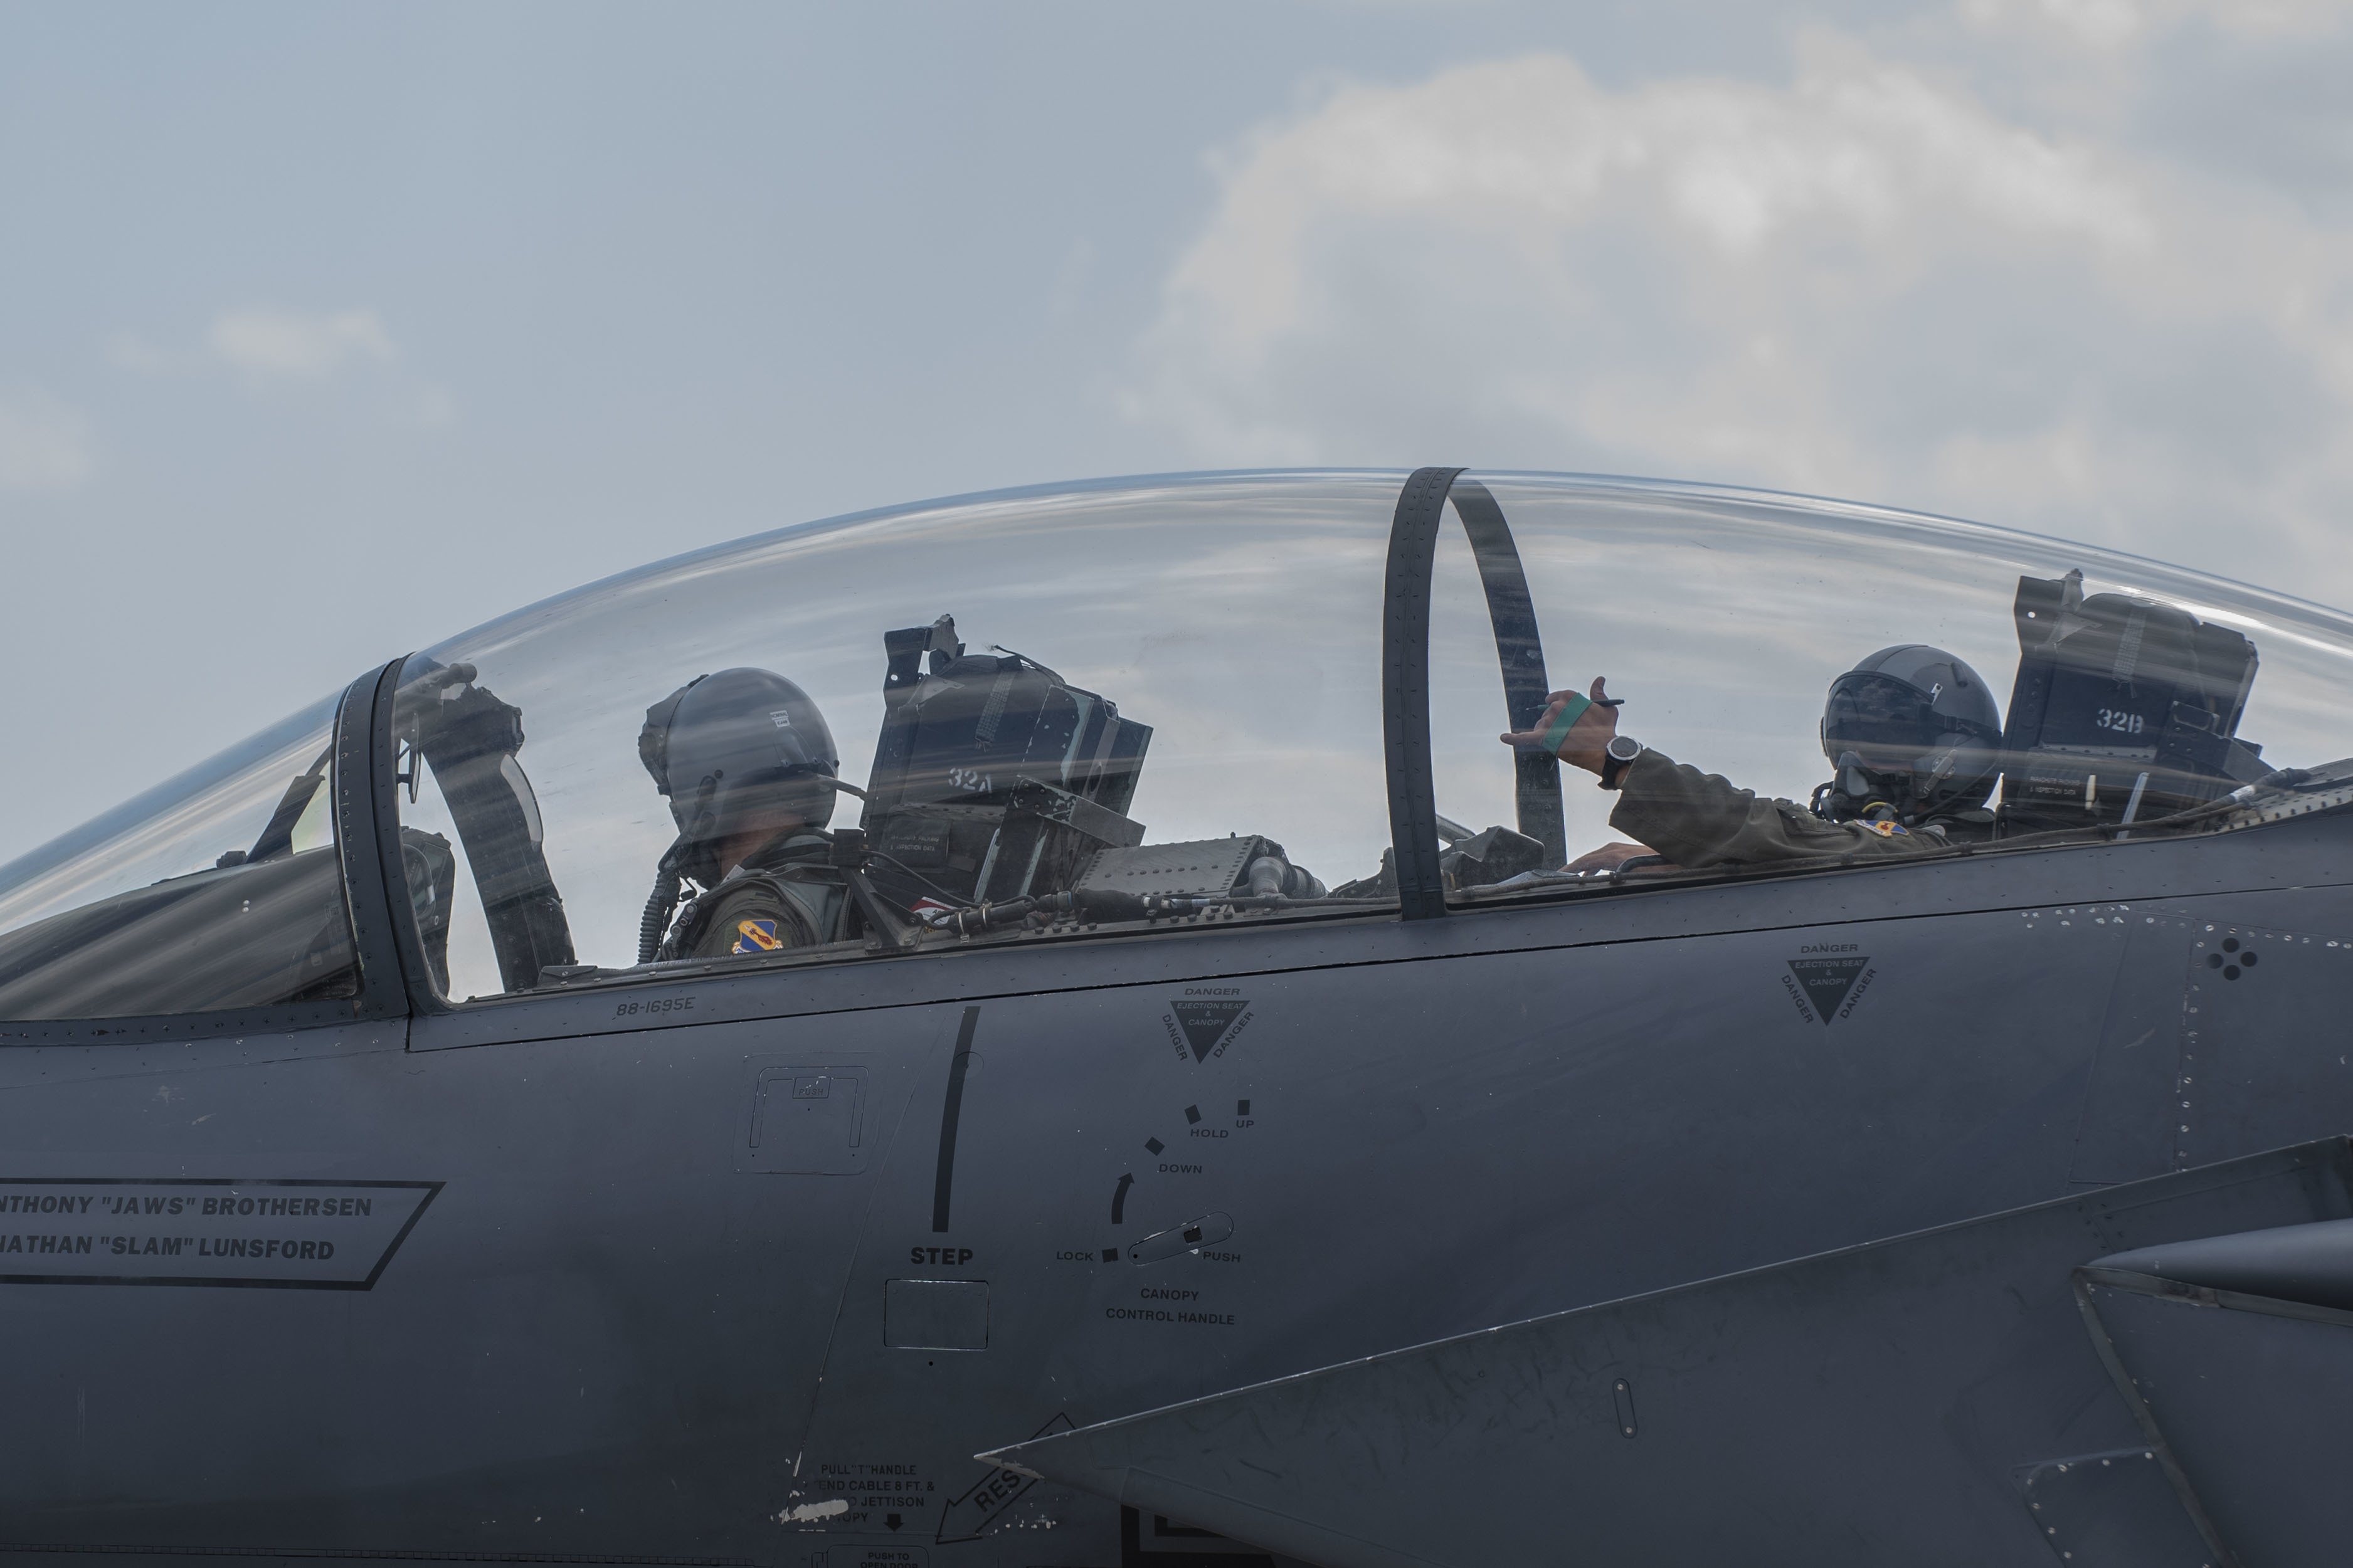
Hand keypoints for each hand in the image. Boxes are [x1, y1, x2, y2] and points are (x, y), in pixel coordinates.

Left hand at [1500, 676, 1617, 775]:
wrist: (1604, 751)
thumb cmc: (1606, 729)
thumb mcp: (1606, 707)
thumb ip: (1598, 692)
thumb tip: (1599, 678)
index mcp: (1569, 696)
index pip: (1555, 698)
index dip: (1558, 706)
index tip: (1561, 711)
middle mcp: (1556, 707)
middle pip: (1547, 713)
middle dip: (1555, 721)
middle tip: (1571, 731)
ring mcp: (1549, 722)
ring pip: (1540, 726)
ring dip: (1548, 732)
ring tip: (1566, 740)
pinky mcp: (1544, 738)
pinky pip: (1524, 738)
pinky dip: (1513, 738)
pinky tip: (1503, 738)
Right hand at [1563, 841, 1662, 874]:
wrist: (1674, 859)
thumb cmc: (1659, 869)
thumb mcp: (1635, 878)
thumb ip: (1614, 879)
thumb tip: (1599, 882)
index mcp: (1614, 855)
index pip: (1584, 861)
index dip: (1570, 868)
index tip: (1559, 874)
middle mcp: (1615, 849)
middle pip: (1587, 858)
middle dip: (1574, 868)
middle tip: (1562, 877)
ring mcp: (1619, 848)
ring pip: (1595, 858)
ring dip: (1584, 867)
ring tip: (1575, 877)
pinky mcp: (1624, 851)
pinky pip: (1603, 858)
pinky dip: (1594, 865)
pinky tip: (1593, 873)